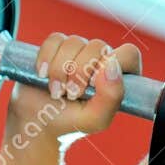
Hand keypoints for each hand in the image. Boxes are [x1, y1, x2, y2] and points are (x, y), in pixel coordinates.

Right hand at [7, 35, 143, 141]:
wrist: (37, 124)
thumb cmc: (70, 124)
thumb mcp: (95, 119)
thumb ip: (112, 96)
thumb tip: (111, 65)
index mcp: (121, 76)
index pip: (128, 54)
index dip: (108, 67)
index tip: (92, 86)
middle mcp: (103, 60)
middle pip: (98, 46)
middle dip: (79, 72)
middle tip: (71, 95)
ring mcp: (80, 52)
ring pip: (75, 41)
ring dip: (60, 70)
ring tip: (57, 91)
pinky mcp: (58, 47)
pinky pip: (55, 39)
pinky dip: (46, 58)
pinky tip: (43, 75)